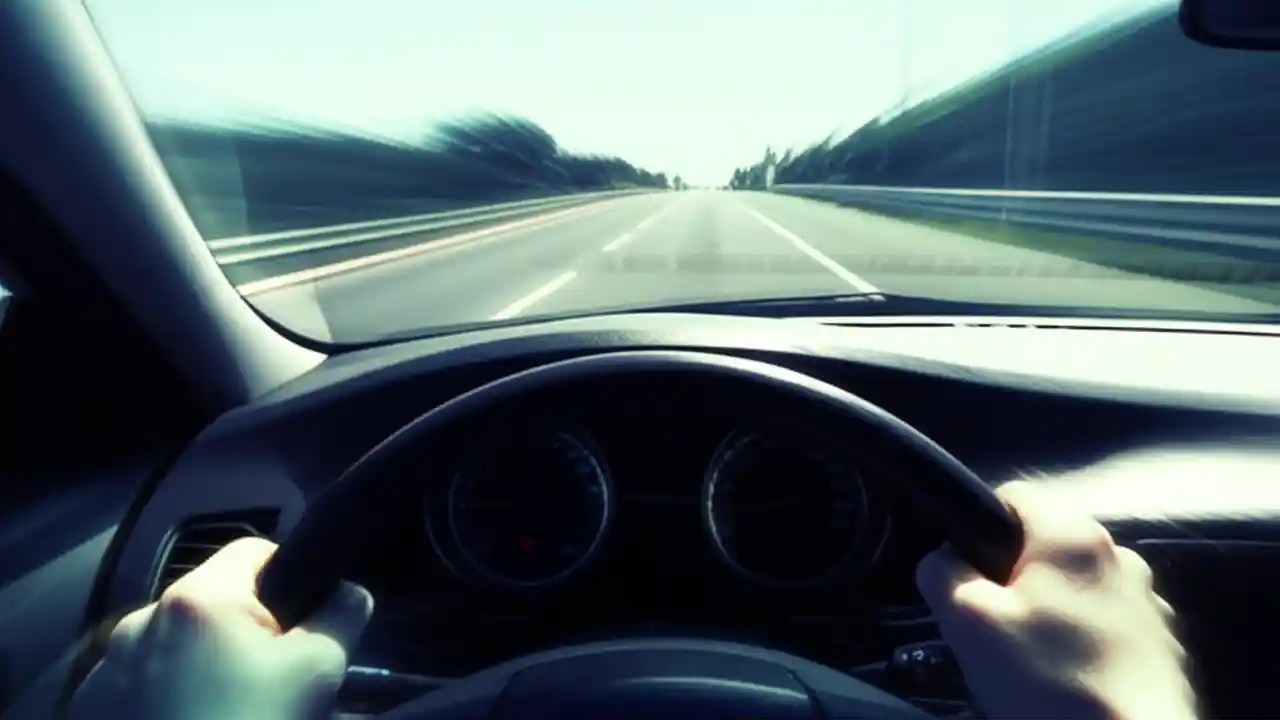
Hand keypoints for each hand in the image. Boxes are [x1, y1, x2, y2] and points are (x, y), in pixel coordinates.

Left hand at [69, 537, 373, 719]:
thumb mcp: (319, 671)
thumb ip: (342, 614)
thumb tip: (347, 593)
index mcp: (197, 599)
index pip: (256, 550)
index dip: (291, 582)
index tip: (302, 630)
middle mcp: (141, 620)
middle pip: (216, 602)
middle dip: (247, 632)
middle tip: (273, 681)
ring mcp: (106, 668)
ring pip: (177, 643)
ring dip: (204, 663)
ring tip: (230, 710)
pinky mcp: (90, 707)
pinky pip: (142, 681)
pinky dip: (168, 695)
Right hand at [916, 480, 1196, 719]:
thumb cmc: (1048, 682)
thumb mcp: (967, 621)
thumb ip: (942, 573)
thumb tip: (942, 560)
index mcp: (1073, 535)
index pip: (1013, 496)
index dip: (979, 530)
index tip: (969, 577)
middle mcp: (1122, 555)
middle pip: (1046, 548)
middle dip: (1017, 579)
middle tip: (995, 629)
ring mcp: (1150, 602)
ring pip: (1079, 590)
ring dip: (1054, 613)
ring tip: (1035, 664)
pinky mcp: (1164, 646)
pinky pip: (1110, 628)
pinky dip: (1087, 644)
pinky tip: (1072, 682)